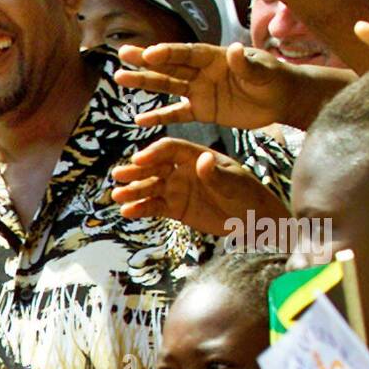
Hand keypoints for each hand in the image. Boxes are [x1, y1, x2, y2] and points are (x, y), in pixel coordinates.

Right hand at [110, 136, 288, 235]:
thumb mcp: (234, 183)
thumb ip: (216, 174)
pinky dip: (140, 209)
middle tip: (119, 175)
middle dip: (136, 171)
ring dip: (133, 191)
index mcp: (196, 156)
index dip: (154, 153)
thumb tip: (203, 160)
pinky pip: (154, 207)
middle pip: (154, 167)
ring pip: (150, 188)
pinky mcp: (175, 208)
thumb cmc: (247, 195)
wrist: (252, 219)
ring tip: (117, 196)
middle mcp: (182, 171)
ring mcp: (177, 190)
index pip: (170, 149)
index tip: (139, 160)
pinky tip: (127, 212)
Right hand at [116, 41, 291, 129]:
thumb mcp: (264, 72)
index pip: (188, 54)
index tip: (149, 53)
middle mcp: (203, 72)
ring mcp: (200, 90)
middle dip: (146, 62)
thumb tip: (235, 49)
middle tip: (122, 55)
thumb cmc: (275, 80)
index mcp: (216, 58)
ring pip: (168, 86)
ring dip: (145, 83)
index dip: (169, 53)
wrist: (282, 99)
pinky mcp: (202, 110)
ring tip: (121, 78)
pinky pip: (177, 113)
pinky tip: (140, 120)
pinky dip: (160, 116)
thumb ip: (246, 65)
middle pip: (170, 65)